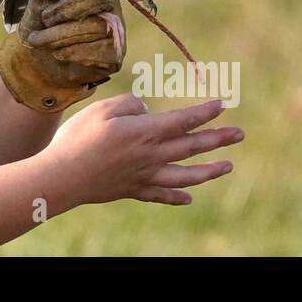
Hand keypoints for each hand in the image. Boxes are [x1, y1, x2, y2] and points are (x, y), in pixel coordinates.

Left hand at [0, 0, 125, 111]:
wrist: (35, 60)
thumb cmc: (40, 24)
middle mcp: (111, 7)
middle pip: (98, 0)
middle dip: (64, 12)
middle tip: (43, 21)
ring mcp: (116, 32)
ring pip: (96, 27)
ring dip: (61, 36)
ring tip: (42, 41)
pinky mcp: (114, 57)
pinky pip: (99, 51)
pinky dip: (73, 53)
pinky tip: (60, 53)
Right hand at [41, 95, 242, 207]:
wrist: (63, 177)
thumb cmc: (79, 138)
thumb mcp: (102, 108)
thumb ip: (129, 104)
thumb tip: (145, 111)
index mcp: (145, 132)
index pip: (183, 120)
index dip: (204, 112)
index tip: (221, 104)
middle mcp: (151, 156)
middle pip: (191, 147)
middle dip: (218, 139)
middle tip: (239, 134)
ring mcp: (143, 176)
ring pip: (185, 175)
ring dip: (209, 170)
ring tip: (227, 167)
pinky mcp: (132, 190)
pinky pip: (161, 195)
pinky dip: (177, 196)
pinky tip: (189, 197)